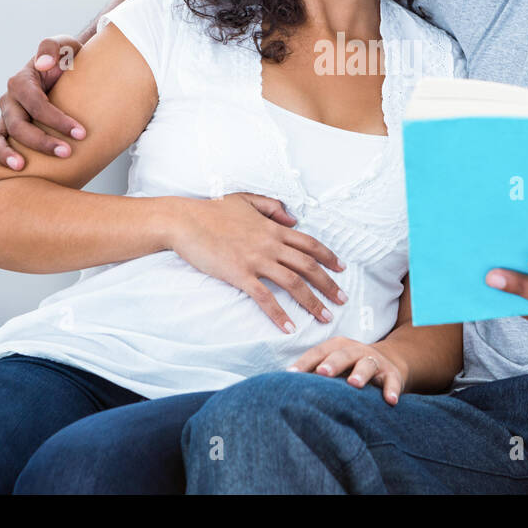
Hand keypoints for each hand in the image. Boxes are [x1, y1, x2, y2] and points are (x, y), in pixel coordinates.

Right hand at [0, 35, 87, 171]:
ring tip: (21, 167)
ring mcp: (4, 117)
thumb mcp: (65, 46)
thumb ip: (52, 47)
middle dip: (41, 141)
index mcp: (22, 82)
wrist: (65, 70)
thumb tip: (43, 64)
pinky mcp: (5, 130)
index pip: (36, 104)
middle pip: (17, 124)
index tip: (81, 133)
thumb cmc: (67, 59)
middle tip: (67, 153)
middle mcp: (9, 101)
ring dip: (5, 153)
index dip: (56, 119)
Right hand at [171, 193, 346, 332]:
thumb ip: (272, 207)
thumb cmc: (212, 210)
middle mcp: (270, 244)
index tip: (342, 268)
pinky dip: (279, 314)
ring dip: (312, 302)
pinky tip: (289, 327)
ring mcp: (256, 260)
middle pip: (308, 266)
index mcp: (273, 228)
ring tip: (325, 317)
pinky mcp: (240, 274)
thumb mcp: (246, 200)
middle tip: (342, 299)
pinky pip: (265, 298)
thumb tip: (293, 218)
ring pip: (293, 283)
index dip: (328, 256)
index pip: (309, 243)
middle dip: (329, 284)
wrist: (185, 221)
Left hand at [287, 336, 407, 404]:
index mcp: (337, 347)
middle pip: (343, 354)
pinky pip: (393, 381)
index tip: (290, 375)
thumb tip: (279, 388)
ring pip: (368, 364)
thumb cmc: (349, 366)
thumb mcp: (332, 365)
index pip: (319, 352)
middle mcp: (356, 350)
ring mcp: (375, 361)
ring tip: (354, 384)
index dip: (305, 362)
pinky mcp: (392, 373)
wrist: (390, 360)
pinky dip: (392, 389)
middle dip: (333, 363)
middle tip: (322, 372)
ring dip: (361, 373)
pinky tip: (390, 400)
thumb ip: (312, 373)